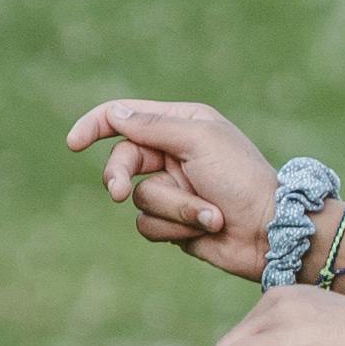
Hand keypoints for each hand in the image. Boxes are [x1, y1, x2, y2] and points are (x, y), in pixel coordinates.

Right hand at [66, 97, 275, 272]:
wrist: (271, 231)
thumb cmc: (242, 180)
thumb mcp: (198, 141)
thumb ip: (153, 127)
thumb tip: (115, 114)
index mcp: (182, 124)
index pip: (126, 117)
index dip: (95, 126)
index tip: (73, 143)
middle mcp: (174, 153)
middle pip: (123, 161)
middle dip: (119, 176)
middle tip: (116, 191)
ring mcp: (174, 189)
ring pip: (138, 198)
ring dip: (174, 208)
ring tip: (210, 213)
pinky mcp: (175, 222)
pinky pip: (149, 225)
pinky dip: (175, 228)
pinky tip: (207, 229)